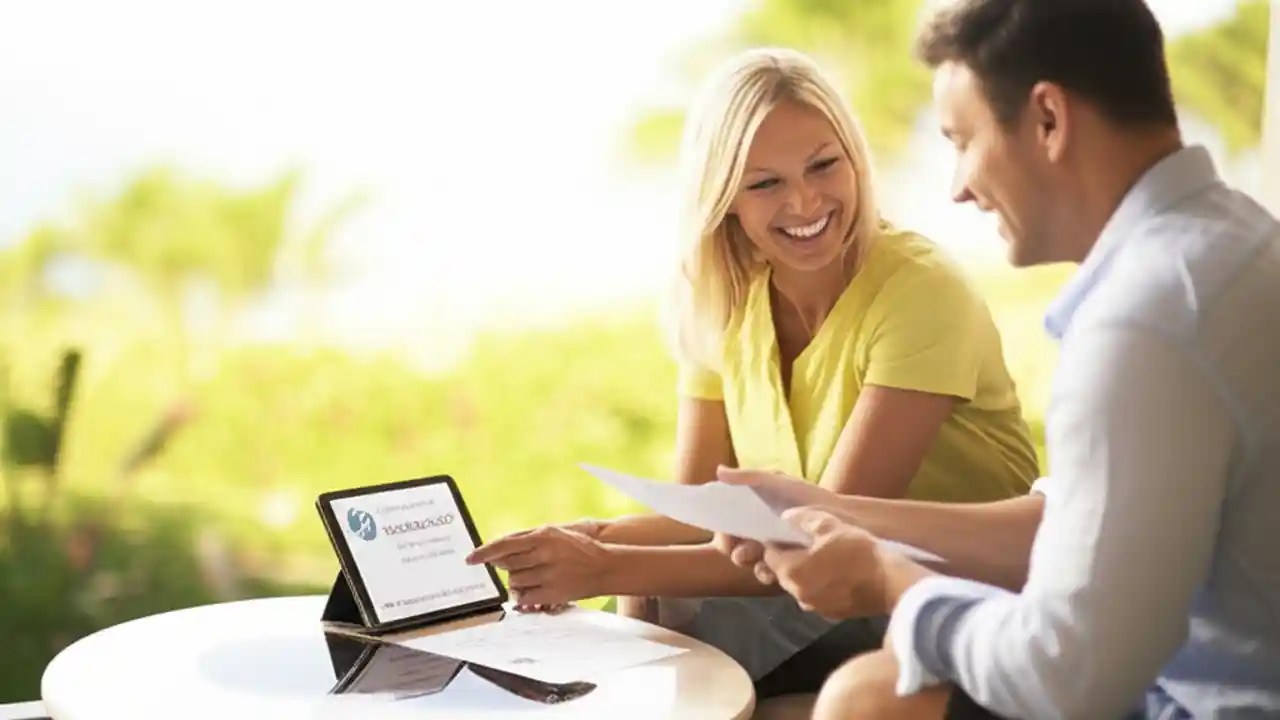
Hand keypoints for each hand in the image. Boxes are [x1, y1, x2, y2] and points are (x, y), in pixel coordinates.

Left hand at [467, 524, 612, 606]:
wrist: (605, 566)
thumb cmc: (578, 548)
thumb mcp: (555, 533)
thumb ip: (527, 539)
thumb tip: (499, 548)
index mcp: (543, 537)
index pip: (505, 545)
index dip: (484, 552)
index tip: (470, 559)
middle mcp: (544, 555)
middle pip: (508, 564)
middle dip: (505, 566)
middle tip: (512, 565)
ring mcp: (548, 575)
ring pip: (515, 581)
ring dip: (516, 581)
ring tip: (530, 576)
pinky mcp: (552, 593)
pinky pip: (525, 597)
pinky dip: (522, 595)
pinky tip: (529, 590)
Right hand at [712, 467, 841, 585]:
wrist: (843, 518)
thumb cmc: (809, 497)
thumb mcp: (778, 482)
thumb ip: (749, 478)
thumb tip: (719, 471)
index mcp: (754, 513)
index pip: (728, 525)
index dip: (722, 531)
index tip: (724, 534)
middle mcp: (760, 533)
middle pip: (735, 546)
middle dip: (733, 550)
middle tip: (741, 551)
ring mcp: (774, 551)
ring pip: (751, 562)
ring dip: (749, 563)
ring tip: (757, 560)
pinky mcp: (788, 566)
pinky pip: (770, 574)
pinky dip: (766, 573)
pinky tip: (770, 571)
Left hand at [759, 507, 891, 619]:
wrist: (891, 582)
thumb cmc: (857, 551)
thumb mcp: (830, 525)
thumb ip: (803, 519)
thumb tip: (786, 517)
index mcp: (791, 572)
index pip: (769, 556)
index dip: (777, 543)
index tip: (790, 535)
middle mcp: (798, 594)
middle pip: (783, 573)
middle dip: (791, 559)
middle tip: (809, 545)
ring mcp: (816, 608)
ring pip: (801, 587)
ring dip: (806, 575)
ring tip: (825, 559)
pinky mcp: (832, 615)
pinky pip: (818, 597)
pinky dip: (822, 587)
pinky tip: (838, 576)